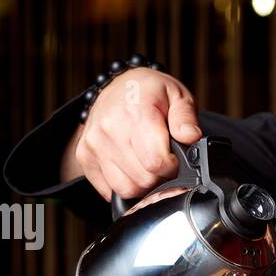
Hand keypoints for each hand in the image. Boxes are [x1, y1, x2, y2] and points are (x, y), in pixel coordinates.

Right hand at [62, 68, 202, 200]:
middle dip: (159, 176)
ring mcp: (94, 143)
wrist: (119, 86)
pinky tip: (130, 166)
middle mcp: (110, 129)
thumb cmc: (150, 93)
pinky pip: (108, 189)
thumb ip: (186, 118)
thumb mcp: (177, 96)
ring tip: (146, 163)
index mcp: (135, 113)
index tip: (174, 158)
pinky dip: (123, 184)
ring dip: (141, 183)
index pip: (156, 162)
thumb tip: (191, 137)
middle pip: (143, 179)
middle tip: (162, 160)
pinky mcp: (84, 155)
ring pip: (125, 189)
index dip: (173, 167)